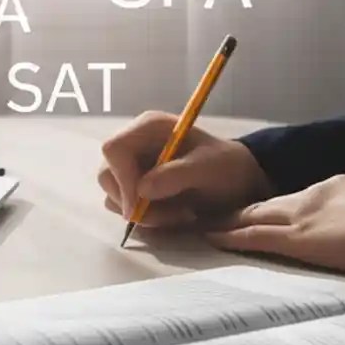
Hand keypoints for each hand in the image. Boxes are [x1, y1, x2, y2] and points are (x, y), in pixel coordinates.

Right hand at [98, 111, 274, 228]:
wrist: (236, 179)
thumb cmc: (225, 166)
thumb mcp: (209, 168)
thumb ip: (177, 175)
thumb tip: (142, 189)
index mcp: (148, 127)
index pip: (114, 149)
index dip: (122, 179)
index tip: (139, 206)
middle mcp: (134, 143)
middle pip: (107, 175)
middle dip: (132, 202)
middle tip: (166, 217)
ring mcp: (131, 165)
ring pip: (113, 195)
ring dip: (143, 214)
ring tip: (177, 214)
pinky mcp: (133, 185)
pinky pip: (124, 206)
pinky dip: (145, 217)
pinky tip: (171, 214)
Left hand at [204, 174, 344, 271]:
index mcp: (335, 187)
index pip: (293, 199)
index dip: (270, 207)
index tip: (253, 212)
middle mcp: (313, 196)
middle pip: (266, 204)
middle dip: (239, 211)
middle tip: (212, 214)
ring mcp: (304, 216)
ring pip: (253, 217)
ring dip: (227, 222)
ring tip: (203, 226)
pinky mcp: (298, 239)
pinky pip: (255, 236)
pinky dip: (231, 237)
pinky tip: (213, 238)